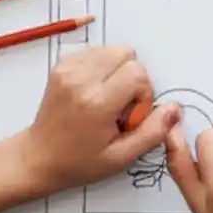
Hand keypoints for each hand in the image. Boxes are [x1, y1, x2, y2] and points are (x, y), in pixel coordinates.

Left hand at [18, 46, 180, 195]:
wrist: (37, 157)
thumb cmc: (80, 162)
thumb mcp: (121, 157)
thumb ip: (153, 132)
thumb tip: (175, 108)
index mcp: (96, 103)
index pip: (138, 73)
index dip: (143, 93)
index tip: (130, 115)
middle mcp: (80, 79)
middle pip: (126, 53)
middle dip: (132, 77)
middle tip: (120, 105)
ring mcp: (68, 69)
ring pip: (112, 50)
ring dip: (117, 70)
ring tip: (107, 97)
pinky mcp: (61, 65)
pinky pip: (96, 52)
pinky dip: (102, 67)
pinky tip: (95, 90)